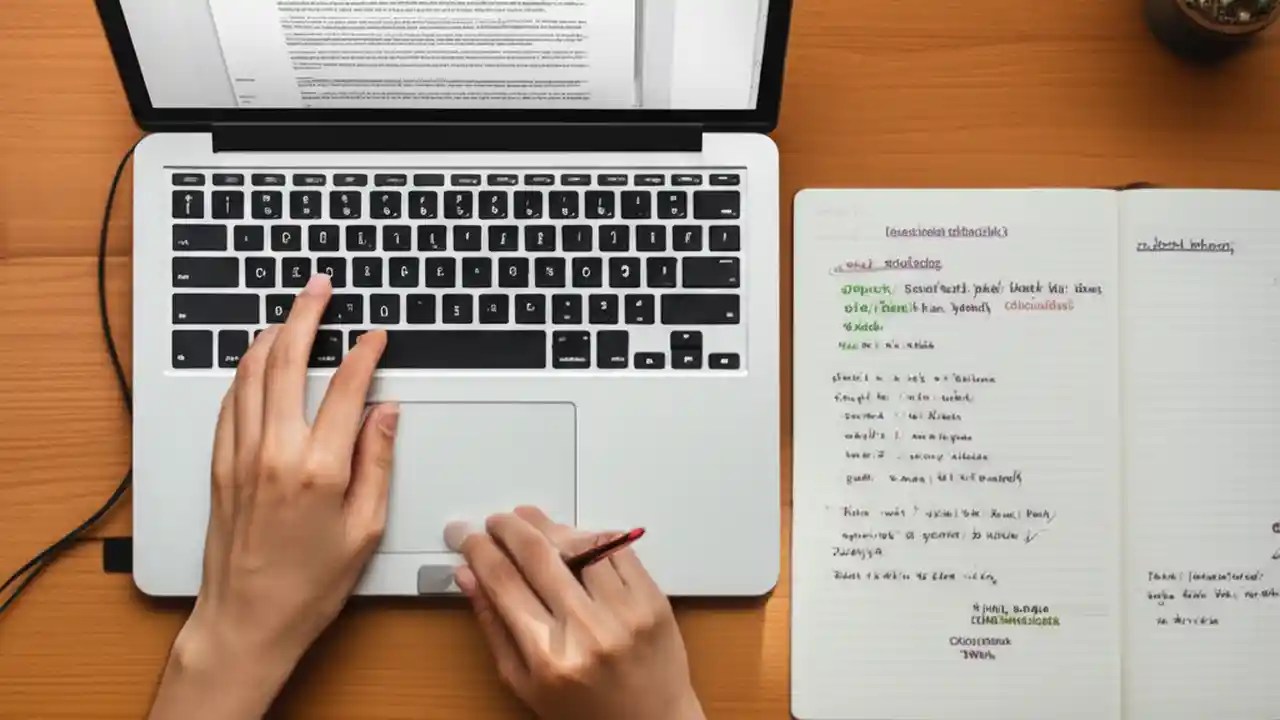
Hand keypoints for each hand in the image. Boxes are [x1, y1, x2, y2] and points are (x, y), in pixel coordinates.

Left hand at [149, 274, 397, 719]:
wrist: (247, 620)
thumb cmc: (310, 585)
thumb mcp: (366, 529)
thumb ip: (378, 463)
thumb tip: (385, 414)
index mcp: (320, 469)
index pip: (346, 388)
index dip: (365, 354)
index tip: (376, 336)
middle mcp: (274, 453)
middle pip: (288, 362)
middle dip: (306, 315)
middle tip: (320, 287)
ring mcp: (240, 456)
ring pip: (251, 374)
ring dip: (271, 335)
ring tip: (289, 313)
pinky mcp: (219, 465)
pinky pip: (231, 401)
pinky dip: (245, 371)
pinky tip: (257, 360)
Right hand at [448, 507, 704, 719]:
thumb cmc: (584, 710)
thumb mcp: (524, 682)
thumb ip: (494, 626)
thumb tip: (468, 574)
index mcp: (548, 656)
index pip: (503, 581)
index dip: (479, 550)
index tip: (466, 536)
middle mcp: (587, 631)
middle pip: (537, 553)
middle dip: (509, 527)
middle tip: (497, 521)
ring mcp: (625, 612)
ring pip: (578, 544)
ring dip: (548, 526)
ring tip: (530, 521)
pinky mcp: (653, 600)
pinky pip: (617, 550)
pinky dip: (591, 536)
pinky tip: (574, 537)